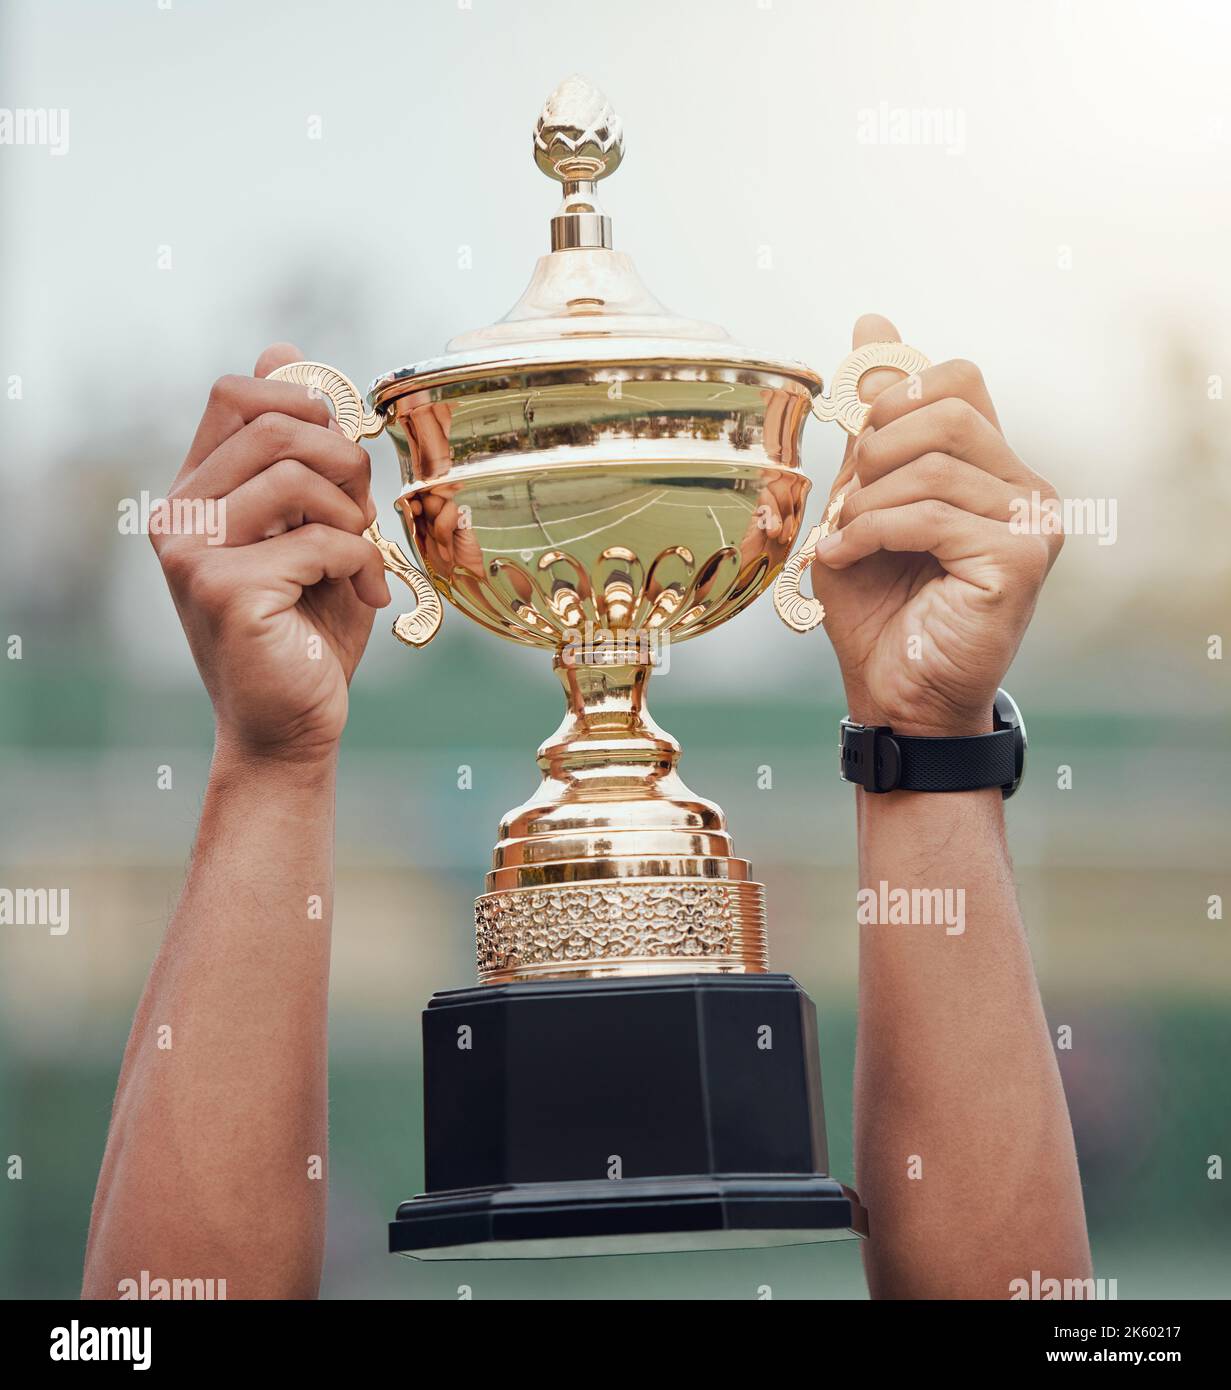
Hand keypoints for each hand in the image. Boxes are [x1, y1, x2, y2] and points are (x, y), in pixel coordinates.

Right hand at [153, 343, 389, 764]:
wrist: (294, 724)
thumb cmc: (308, 628)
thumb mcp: (314, 527)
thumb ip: (302, 453)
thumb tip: (282, 350)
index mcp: (196, 492)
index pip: (236, 393)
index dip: (304, 401)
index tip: (341, 453)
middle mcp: (179, 514)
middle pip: (276, 424)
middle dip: (345, 460)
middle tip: (364, 514)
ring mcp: (192, 551)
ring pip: (298, 476)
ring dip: (354, 518)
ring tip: (361, 563)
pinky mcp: (223, 589)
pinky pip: (320, 540)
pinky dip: (362, 565)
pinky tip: (366, 599)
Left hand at [812, 315, 1061, 735]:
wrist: (895, 692)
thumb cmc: (879, 606)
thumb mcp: (861, 502)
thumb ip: (872, 426)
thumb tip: (873, 322)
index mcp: (991, 466)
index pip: (958, 379)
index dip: (896, 391)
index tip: (855, 433)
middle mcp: (1024, 486)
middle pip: (950, 408)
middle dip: (877, 445)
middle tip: (848, 498)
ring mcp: (1033, 522)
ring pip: (936, 463)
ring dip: (868, 500)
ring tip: (845, 539)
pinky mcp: (1022, 559)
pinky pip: (934, 514)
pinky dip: (874, 530)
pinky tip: (847, 556)